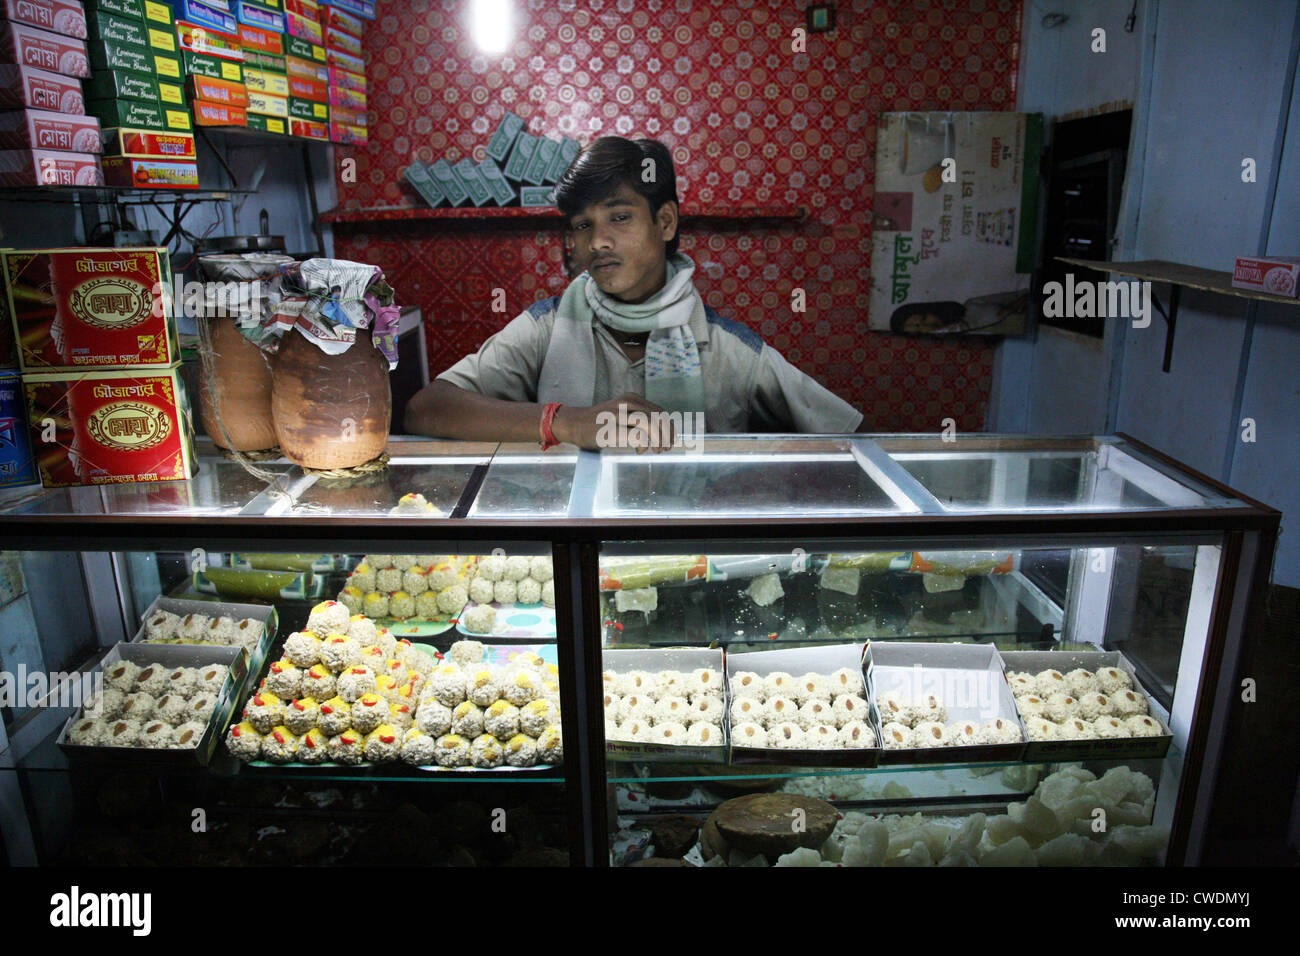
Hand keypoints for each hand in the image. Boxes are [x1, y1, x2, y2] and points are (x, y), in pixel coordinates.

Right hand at [551, 393, 676, 452]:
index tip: (671, 439)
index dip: (669, 426)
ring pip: (650, 424)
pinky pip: (637, 436)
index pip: (659, 411)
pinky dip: (644, 444)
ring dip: (658, 439)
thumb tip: (663, 432)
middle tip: (666, 448)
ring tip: (656, 450)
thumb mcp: (621, 412)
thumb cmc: (599, 422)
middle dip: (666, 434)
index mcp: (632, 398)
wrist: (574, 423)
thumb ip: (639, 417)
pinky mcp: (613, 429)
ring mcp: (619, 415)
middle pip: (658, 417)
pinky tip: (640, 450)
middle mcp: (627, 403)